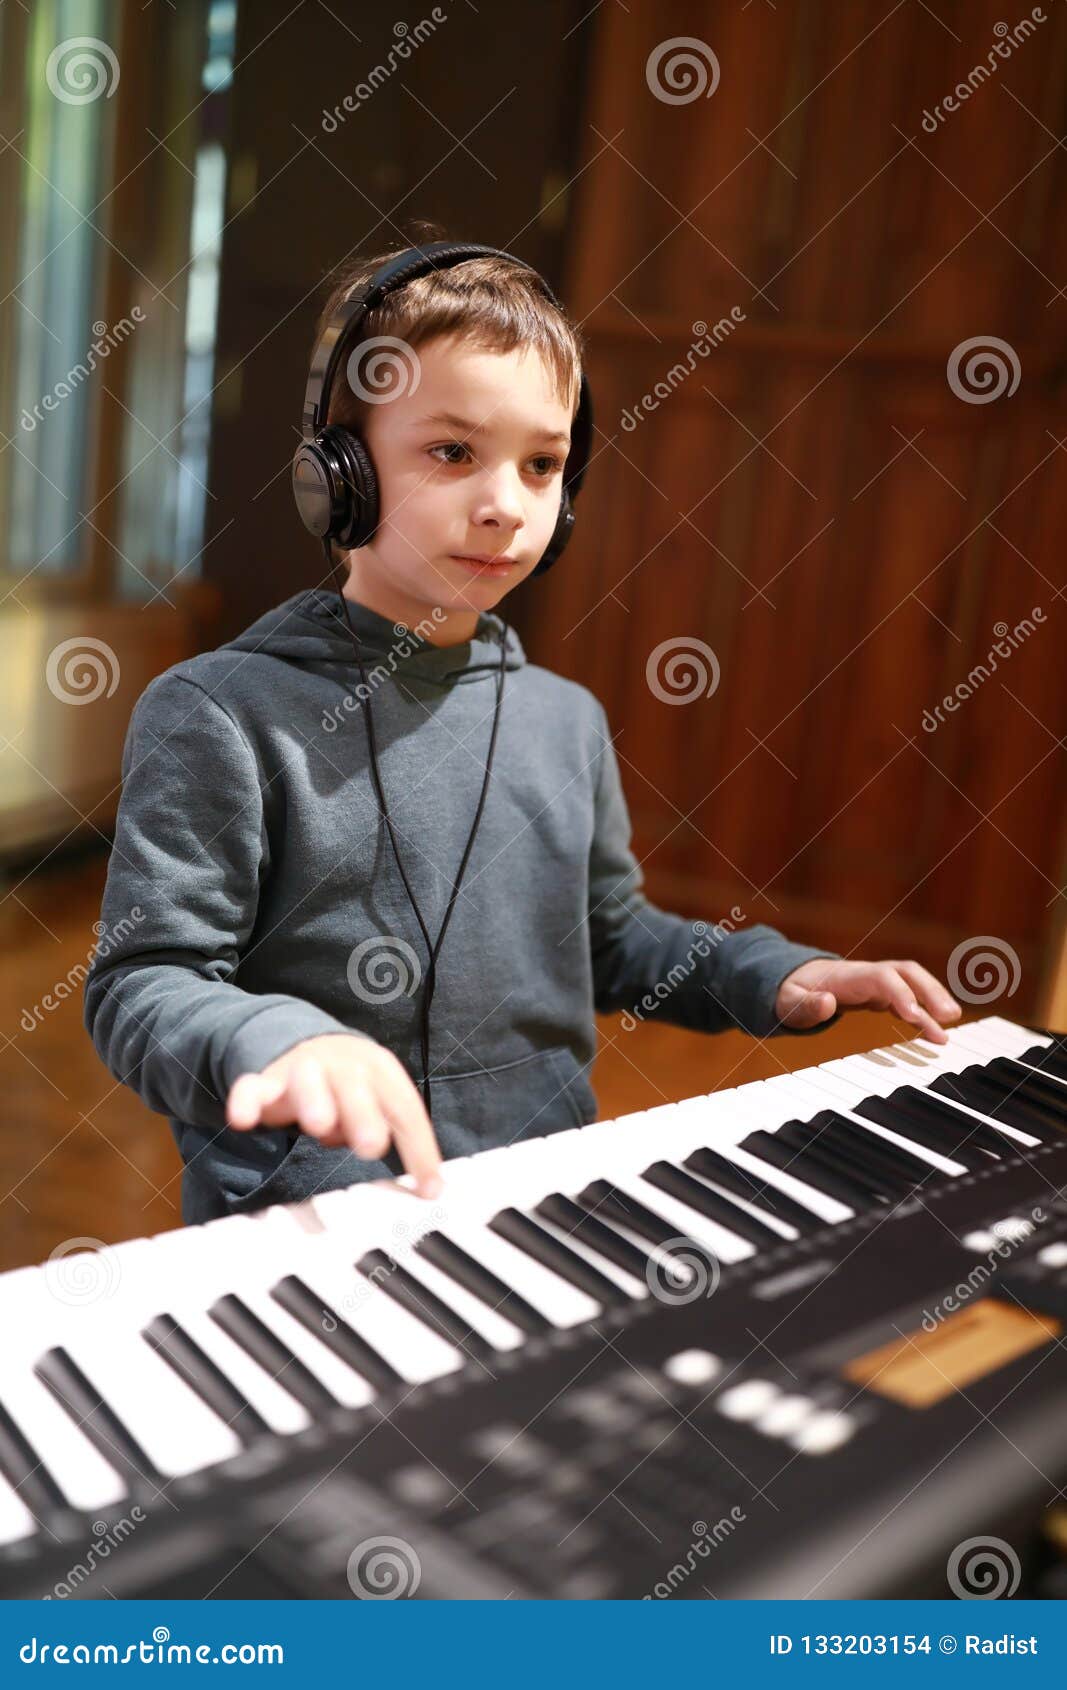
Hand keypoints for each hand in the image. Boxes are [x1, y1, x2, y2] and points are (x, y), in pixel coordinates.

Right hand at [226, 1034, 442, 1197]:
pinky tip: (243, 1119)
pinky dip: (247, 1099)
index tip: (428, 1187)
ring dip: (314, 1099)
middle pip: (355, 1086)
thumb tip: (431, 1188)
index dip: (419, 1147)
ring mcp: (302, 1070)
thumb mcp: (381, 1103)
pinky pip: (252, 1087)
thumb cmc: (354, 1087)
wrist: (308, 1045)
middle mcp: (343, 1065)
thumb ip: (400, 1136)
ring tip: (320, 1125)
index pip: (404, 1108)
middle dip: (363, 1113)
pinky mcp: (266, 1082)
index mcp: (379, 1070)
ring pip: (307, 1080)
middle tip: (372, 1144)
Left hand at [774, 958, 962, 1043]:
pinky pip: (909, 997)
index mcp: (849, 976)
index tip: (914, 1015)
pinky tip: (936, 1031)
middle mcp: (869, 974)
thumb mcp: (789, 1001)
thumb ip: (805, 1004)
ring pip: (914, 982)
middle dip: (930, 990)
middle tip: (949, 1016)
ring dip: (934, 999)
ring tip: (951, 1025)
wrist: (795, 982)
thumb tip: (827, 1003)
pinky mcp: (882, 993)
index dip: (901, 993)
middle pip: (907, 972)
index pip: (883, 977)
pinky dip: (925, 1012)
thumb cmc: (792, 994)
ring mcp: (878, 982)